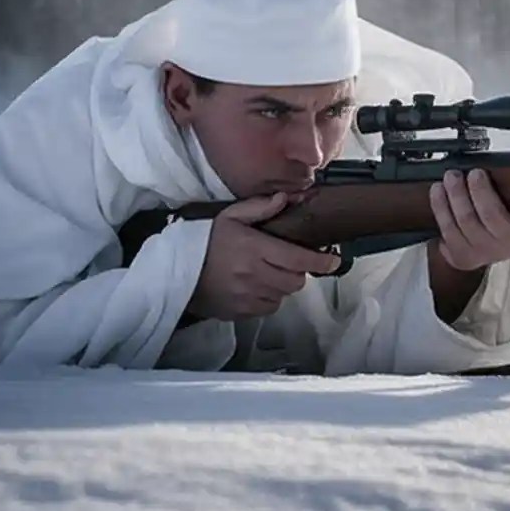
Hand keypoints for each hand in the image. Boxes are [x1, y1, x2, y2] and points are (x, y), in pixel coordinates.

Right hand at [190, 192, 340, 320]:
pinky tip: (257, 287)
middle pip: (296, 280)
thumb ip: (259, 208)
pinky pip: (269, 308)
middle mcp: (255, 275)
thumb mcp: (230, 216)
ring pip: (284, 295)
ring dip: (283, 285)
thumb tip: (286, 199)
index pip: (299, 259)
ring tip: (269, 273)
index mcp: (254, 248)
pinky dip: (270, 299)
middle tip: (288, 261)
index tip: (334, 260)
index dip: (321, 262)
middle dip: (299, 271)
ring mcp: (248, 296)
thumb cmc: (205, 240)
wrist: (176, 271)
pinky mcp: (241, 311)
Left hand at [429, 168, 509, 271]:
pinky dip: (441, 207)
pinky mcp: (465, 256)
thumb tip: (504, 161)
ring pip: (468, 222)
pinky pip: (448, 230)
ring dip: (457, 196)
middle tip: (474, 174)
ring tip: (452, 177)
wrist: (493, 244)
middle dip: (481, 193)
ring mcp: (488, 252)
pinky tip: (439, 191)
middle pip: (494, 219)